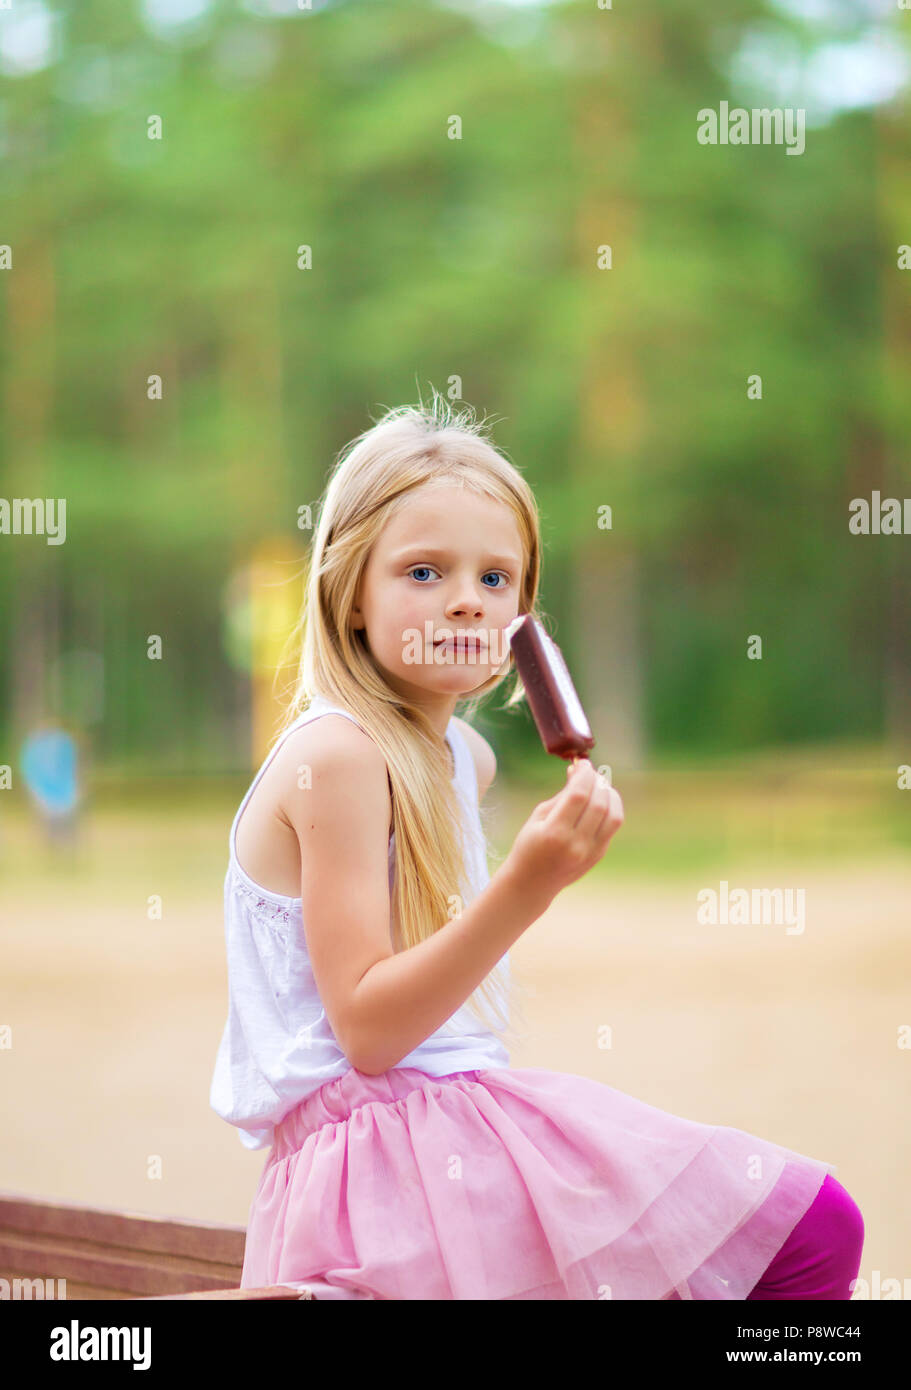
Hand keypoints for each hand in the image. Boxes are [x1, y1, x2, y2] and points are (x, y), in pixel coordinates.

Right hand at [504, 758, 622, 906]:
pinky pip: (613, 826)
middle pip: (599, 803)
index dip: (584, 775)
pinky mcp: (599, 855)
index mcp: (555, 833)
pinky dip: (611, 807)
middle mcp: (576, 844)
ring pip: (613, 816)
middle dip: (597, 781)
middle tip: (590, 772)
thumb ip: (562, 795)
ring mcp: (590, 852)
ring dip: (610, 794)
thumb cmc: (529, 845)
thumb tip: (579, 771)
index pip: (579, 795)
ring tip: (599, 784)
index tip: (583, 763)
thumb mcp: (539, 816)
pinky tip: (602, 799)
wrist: (533, 882)